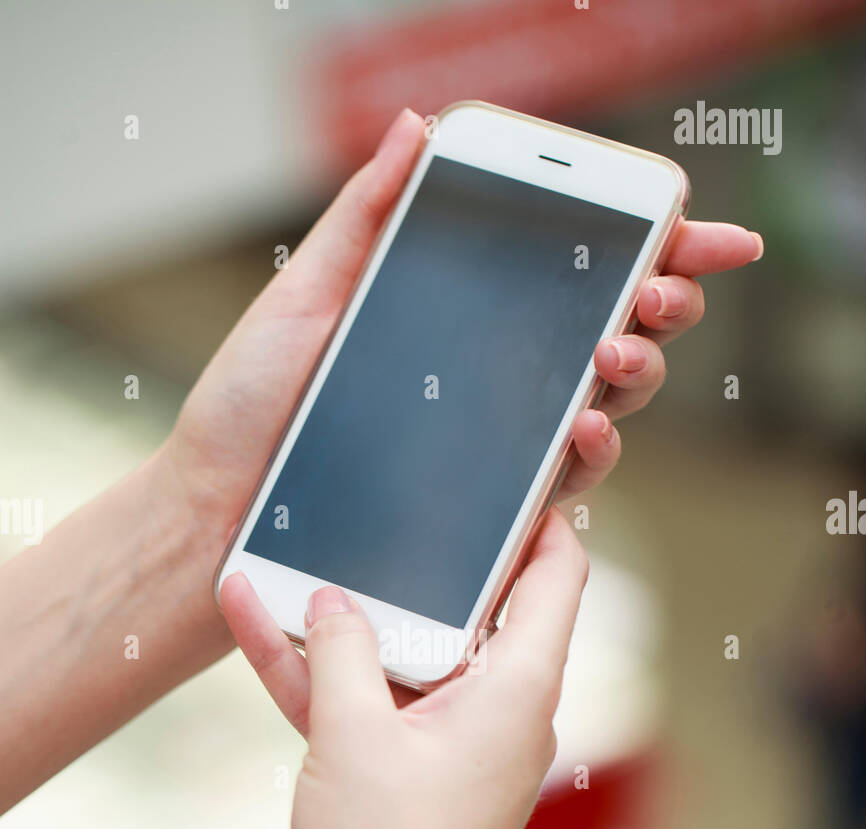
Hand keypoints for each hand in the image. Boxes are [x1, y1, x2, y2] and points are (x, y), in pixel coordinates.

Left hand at [164, 106, 762, 591]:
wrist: (218, 499)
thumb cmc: (255, 400)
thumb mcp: (307, 292)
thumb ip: (367, 216)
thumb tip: (416, 127)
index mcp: (467, 313)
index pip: (576, 268)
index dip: (653, 243)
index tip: (698, 224)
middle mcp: (496, 377)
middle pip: (617, 331)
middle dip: (664, 301)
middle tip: (657, 287)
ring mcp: (498, 443)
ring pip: (608, 404)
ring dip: (638, 370)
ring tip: (615, 349)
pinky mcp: (486, 507)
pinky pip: (565, 481)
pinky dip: (592, 452)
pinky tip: (582, 425)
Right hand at [220, 507, 586, 828]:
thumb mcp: (350, 730)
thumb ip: (341, 648)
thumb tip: (331, 600)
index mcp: (519, 689)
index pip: (557, 578)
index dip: (542, 520)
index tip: (510, 475)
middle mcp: (503, 712)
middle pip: (473, 612)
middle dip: (418, 566)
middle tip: (384, 504)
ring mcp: (460, 746)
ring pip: (407, 659)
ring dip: (347, 625)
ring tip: (282, 565)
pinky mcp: (418, 775)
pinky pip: (377, 707)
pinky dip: (329, 678)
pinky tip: (257, 629)